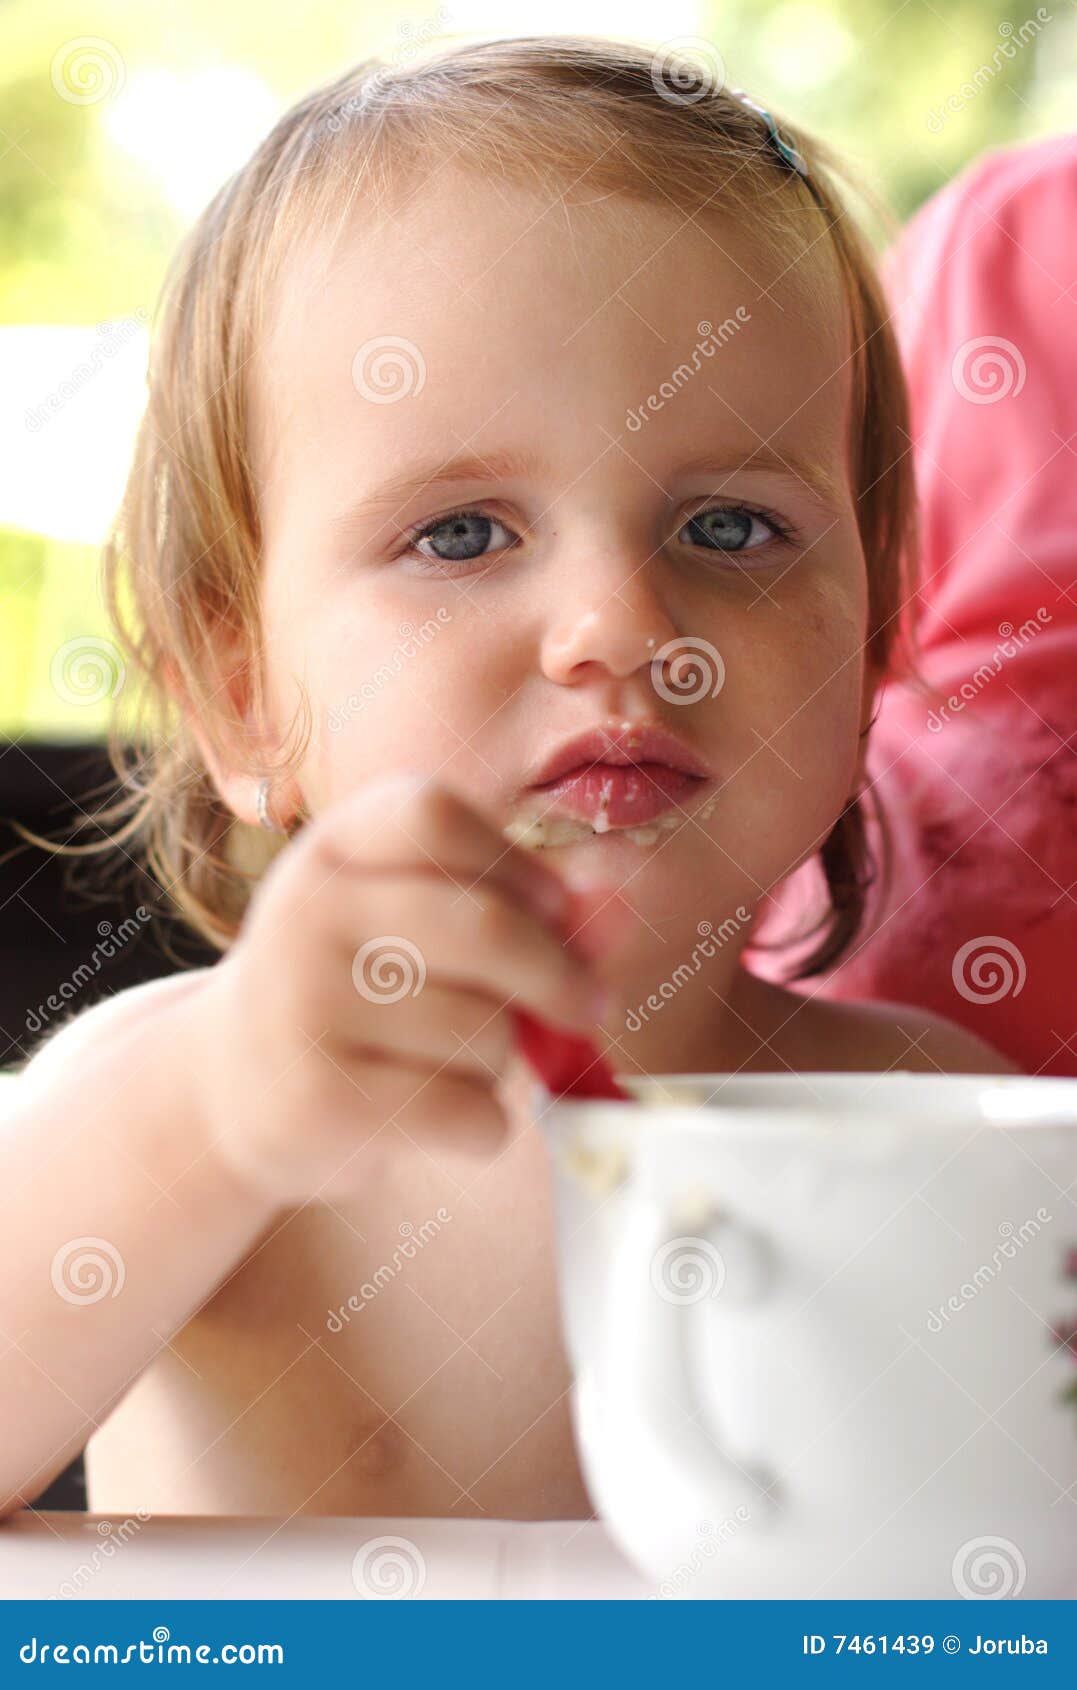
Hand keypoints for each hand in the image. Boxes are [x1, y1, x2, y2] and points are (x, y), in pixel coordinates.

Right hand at [190, 772, 613, 1203]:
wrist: (233, 1086)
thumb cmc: (358, 988)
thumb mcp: (416, 920)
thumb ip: (523, 905)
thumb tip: (618, 908)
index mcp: (333, 847)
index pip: (438, 814)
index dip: (519, 865)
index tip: (556, 909)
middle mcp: (308, 911)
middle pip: (485, 924)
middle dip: (559, 975)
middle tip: (591, 1005)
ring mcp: (306, 1005)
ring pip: (485, 1030)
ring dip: (502, 1060)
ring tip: (454, 1062)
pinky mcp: (323, 1099)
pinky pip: (467, 1111)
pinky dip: (482, 1126)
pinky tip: (441, 1116)